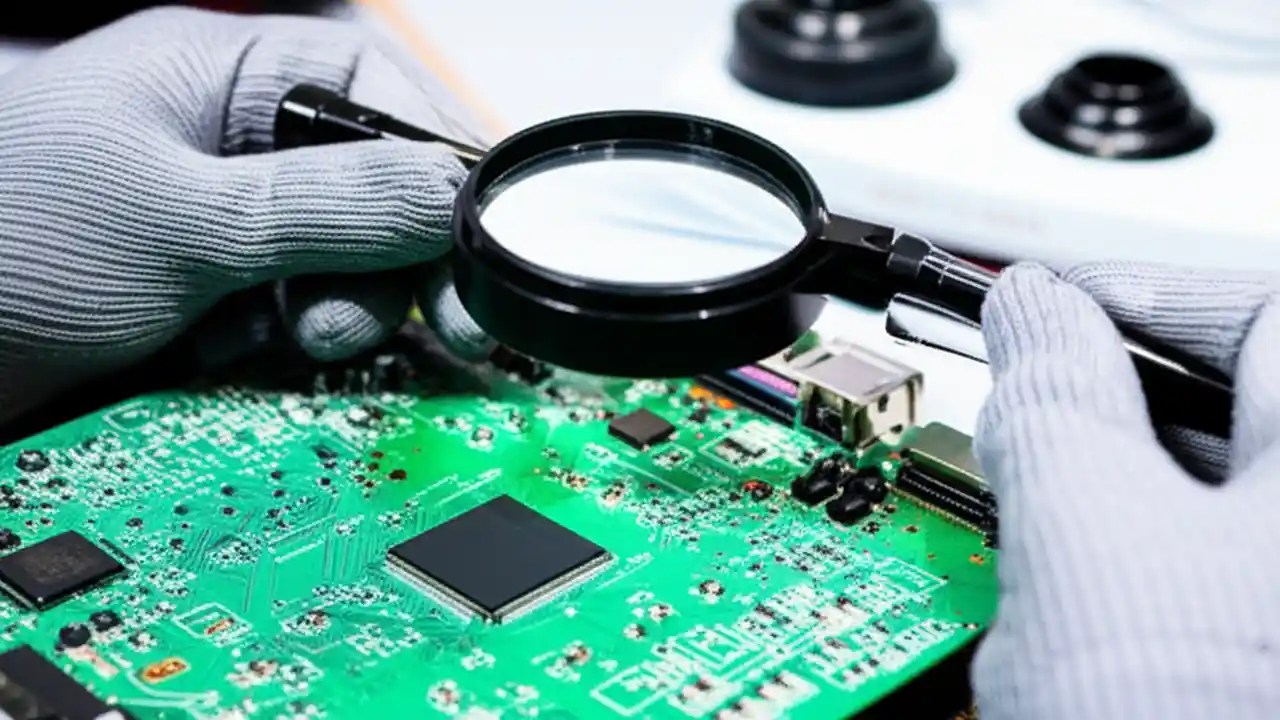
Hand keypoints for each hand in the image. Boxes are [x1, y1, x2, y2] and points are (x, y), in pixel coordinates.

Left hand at [0, 7, 493, 425]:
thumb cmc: (1, 238)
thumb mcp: (179, 216)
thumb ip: (325, 206)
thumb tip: (443, 197)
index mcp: (224, 76)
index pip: (373, 96)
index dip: (434, 162)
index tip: (474, 231)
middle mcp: (235, 144)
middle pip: (373, 190)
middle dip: (392, 257)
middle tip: (415, 314)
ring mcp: (227, 223)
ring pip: (343, 261)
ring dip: (341, 308)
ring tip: (300, 336)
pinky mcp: (214, 294)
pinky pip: (297, 312)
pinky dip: (291, 342)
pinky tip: (248, 350)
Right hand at [971, 262, 1279, 717]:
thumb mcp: (1091, 539)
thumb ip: (1056, 395)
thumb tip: (1028, 307)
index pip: (1257, 313)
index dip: (1128, 294)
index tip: (1033, 308)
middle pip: (1233, 414)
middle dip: (1110, 410)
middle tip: (1019, 427)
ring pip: (1216, 504)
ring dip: (1112, 500)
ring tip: (1040, 548)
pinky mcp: (1258, 657)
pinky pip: (1208, 579)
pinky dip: (1135, 573)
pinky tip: (1081, 615)